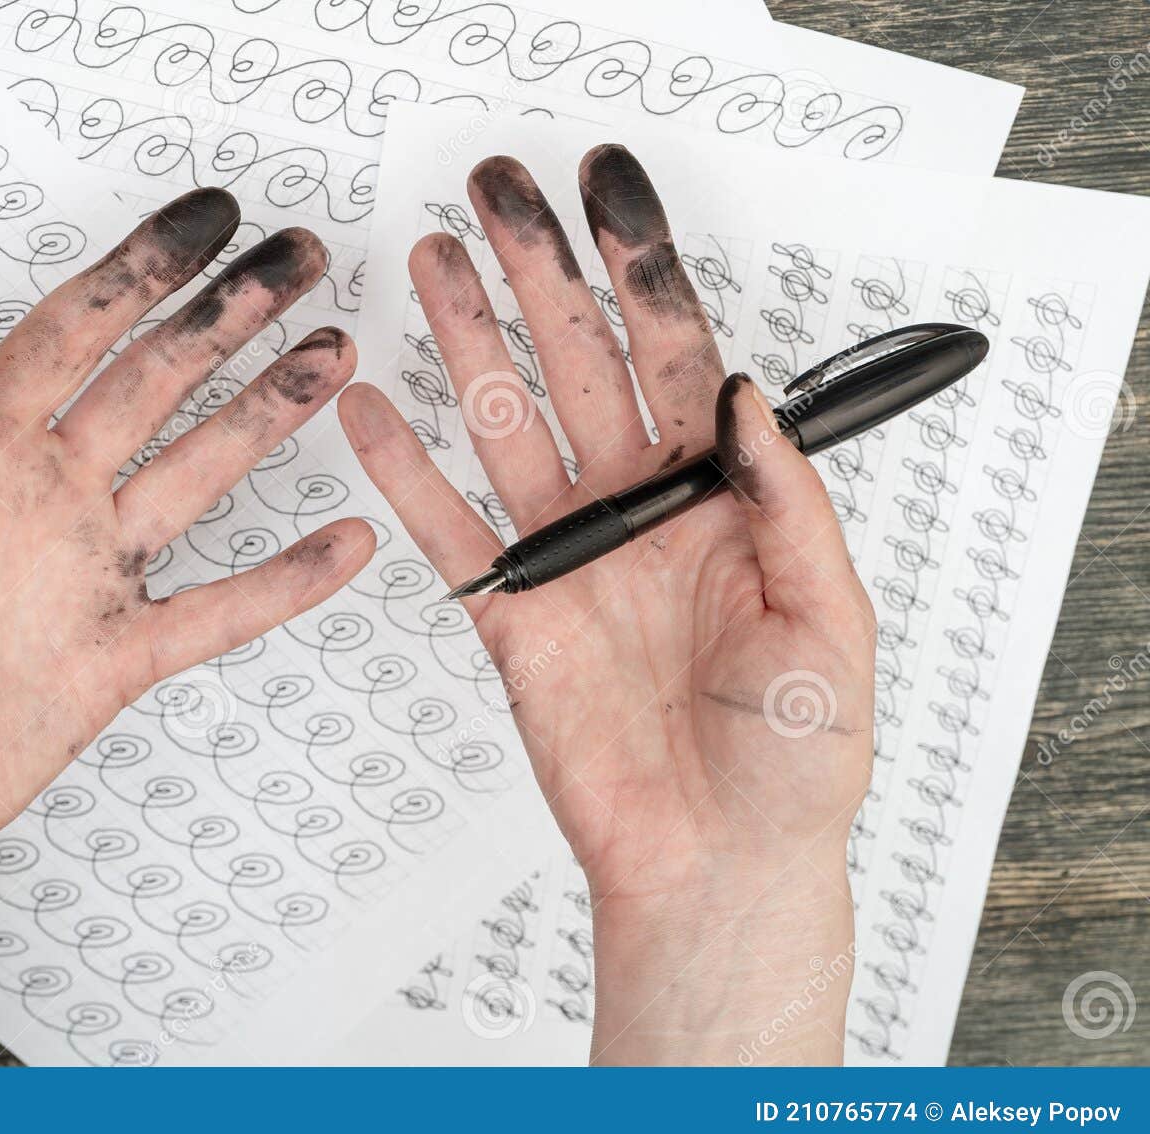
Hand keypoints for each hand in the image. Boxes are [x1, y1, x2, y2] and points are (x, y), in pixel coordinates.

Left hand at [0, 189, 372, 882]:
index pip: (67, 337)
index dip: (134, 273)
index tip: (196, 224)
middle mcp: (42, 500)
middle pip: (155, 382)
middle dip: (226, 315)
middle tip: (292, 261)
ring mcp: (87, 574)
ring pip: (200, 472)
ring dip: (268, 413)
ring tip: (331, 356)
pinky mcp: (117, 656)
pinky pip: (219, 610)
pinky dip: (286, 580)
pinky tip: (344, 542)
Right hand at [340, 149, 874, 1062]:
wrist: (717, 864)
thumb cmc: (794, 760)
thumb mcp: (830, 619)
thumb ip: (788, 502)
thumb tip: (748, 396)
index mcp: (719, 501)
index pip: (675, 359)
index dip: (640, 275)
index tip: (604, 201)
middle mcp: (636, 511)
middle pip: (577, 368)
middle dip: (536, 278)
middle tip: (494, 199)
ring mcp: (569, 557)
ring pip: (506, 426)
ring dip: (466, 345)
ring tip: (430, 265)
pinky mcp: (512, 615)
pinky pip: (450, 532)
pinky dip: (405, 475)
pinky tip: (374, 412)